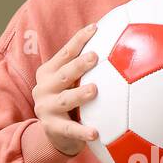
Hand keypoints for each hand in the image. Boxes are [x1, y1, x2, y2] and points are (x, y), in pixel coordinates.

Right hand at [31, 22, 100, 157]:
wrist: (55, 134)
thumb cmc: (70, 101)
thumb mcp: (72, 82)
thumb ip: (86, 67)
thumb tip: (118, 40)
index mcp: (48, 72)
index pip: (65, 53)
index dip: (79, 40)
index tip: (95, 28)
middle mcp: (44, 88)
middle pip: (63, 74)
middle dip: (78, 65)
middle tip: (95, 57)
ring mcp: (46, 108)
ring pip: (65, 99)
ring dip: (79, 94)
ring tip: (94, 90)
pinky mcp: (53, 128)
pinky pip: (70, 130)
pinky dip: (82, 132)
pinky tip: (95, 133)